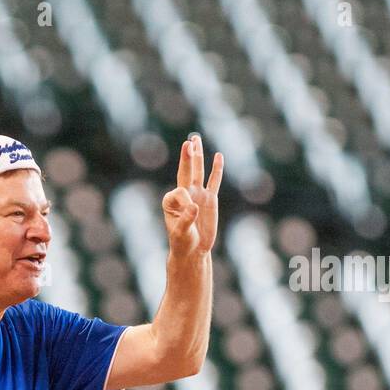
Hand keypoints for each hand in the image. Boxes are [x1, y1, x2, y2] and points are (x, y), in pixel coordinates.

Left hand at [162, 134, 222, 255]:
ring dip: (197, 156)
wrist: (193, 250)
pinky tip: (218, 156)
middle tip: (188, 141)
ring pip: (198, 171)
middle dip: (187, 157)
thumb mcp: (181, 233)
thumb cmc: (182, 242)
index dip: (185, 200)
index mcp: (171, 201)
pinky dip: (216, 169)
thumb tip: (194, 207)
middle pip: (185, 171)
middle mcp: (183, 194)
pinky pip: (214, 181)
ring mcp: (197, 194)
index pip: (179, 191)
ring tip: (195, 139)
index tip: (191, 211)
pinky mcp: (210, 199)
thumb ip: (186, 220)